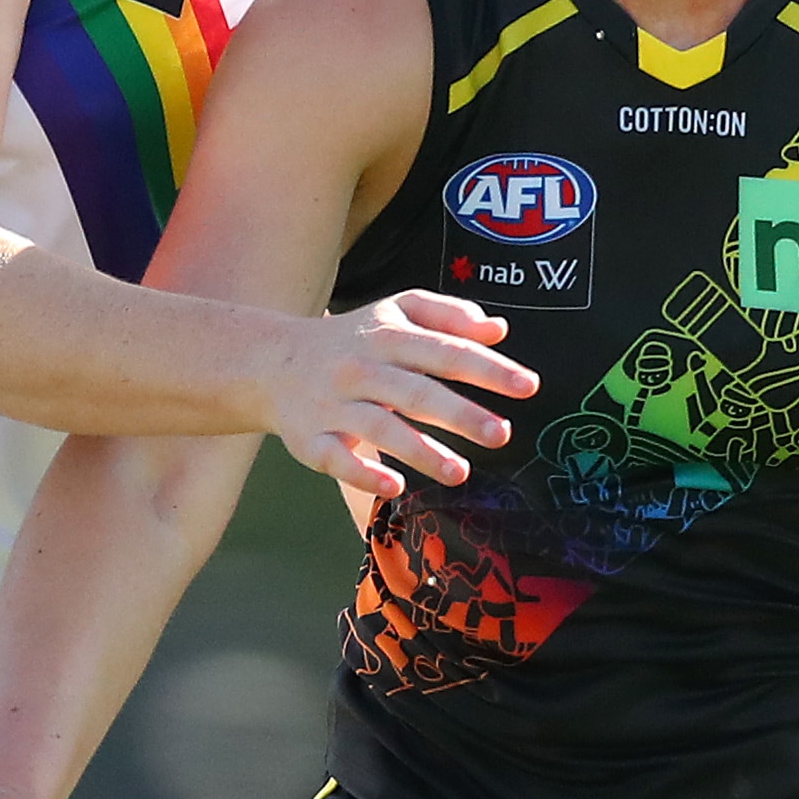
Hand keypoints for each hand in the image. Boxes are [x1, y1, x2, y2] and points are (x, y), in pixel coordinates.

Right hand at [264, 292, 532, 498]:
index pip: (445, 351)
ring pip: (379, 427)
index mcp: (387, 336)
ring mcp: (333, 406)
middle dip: (460, 413)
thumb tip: (499, 330)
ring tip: (461, 472)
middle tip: (502, 434)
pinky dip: (363, 472)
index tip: (528, 386)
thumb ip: (448, 316)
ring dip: (420, 450)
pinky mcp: (310, 440)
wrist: (270, 362)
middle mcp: (361, 369)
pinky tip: (395, 487)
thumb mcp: (396, 312)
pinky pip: (336, 458)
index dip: (487, 368)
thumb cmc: (352, 339)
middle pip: (415, 391)